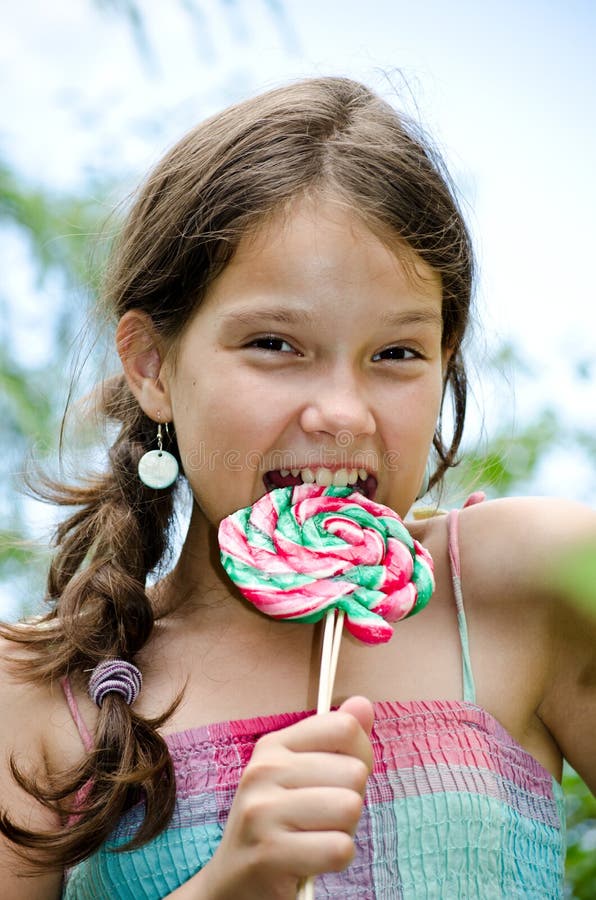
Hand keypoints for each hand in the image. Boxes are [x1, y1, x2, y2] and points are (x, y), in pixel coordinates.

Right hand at [200, 696, 373, 899]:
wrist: (234, 882)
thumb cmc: (280, 824)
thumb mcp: (303, 775)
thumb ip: (336, 740)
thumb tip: (364, 703)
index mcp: (273, 746)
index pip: (344, 728)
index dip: (361, 753)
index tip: (342, 777)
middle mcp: (263, 771)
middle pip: (354, 771)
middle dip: (351, 801)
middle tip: (320, 819)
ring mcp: (262, 810)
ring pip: (350, 807)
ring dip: (345, 831)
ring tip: (316, 837)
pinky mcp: (269, 853)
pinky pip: (340, 848)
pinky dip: (337, 859)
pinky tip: (313, 860)